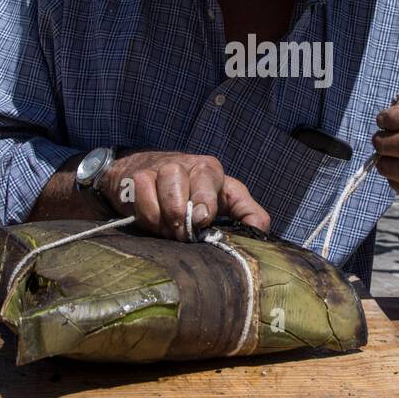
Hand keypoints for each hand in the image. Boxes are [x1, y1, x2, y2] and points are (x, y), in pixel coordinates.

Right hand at [100, 151, 270, 240]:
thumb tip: (260, 229)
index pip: (210, 180)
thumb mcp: (225, 200)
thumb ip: (247, 212)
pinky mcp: (139, 176)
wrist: (150, 175)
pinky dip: (148, 215)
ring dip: (166, 217)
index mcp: (211, 170)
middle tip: (184, 233)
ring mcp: (161, 167)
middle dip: (183, 213)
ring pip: (164, 188)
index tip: (202, 220)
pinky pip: (141, 196)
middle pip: (183, 183)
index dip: (205, 200)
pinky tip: (155, 221)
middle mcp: (187, 164)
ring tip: (171, 230)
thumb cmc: (194, 193)